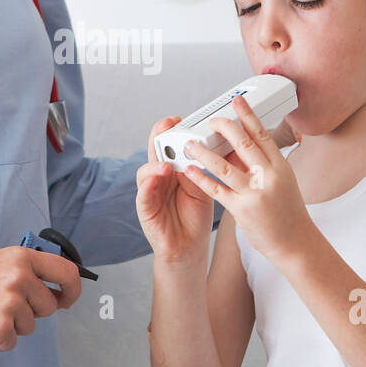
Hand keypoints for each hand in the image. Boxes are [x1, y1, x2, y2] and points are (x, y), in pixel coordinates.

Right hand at [0, 246, 81, 350]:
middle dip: (31, 313)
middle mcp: (20, 278)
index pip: (67, 272)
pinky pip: (10, 343)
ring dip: (11, 326)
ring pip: (29, 327)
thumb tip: (51, 290)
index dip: (72, 290)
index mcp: (21, 258)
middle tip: (2, 307)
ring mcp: (10, 303)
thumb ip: (24, 271)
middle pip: (49, 307)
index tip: (66, 300)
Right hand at [136, 115, 213, 263]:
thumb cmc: (195, 217)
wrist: (188, 247)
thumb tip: (222, 144)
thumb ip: (205, 168)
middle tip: (167, 126)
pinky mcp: (146, 209)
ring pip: (146, 170)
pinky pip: (143, 195)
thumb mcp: (203, 187)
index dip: (172, 131)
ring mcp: (150, 192)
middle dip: (159, 136)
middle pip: (155, 152)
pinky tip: (153, 179)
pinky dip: (147, 185)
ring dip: (155, 162)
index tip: (179, 119)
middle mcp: (160, 177)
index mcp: (174, 170)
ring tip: (166, 161)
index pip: (169, 145)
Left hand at [179, 94, 317, 261]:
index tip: (237, 101)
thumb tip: (244, 144)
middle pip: (244, 144)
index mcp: (281, 166)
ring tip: (189, 144)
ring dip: (204, 152)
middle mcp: (269, 177)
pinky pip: (217, 190)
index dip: (248, 116)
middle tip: (211, 121)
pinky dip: (201, 178)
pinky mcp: (242, 210)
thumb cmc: (288, 212)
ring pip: (224, 166)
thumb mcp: (282, 181)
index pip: (263, 135)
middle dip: (225, 128)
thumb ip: (264, 164)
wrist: (296, 243)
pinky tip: (190, 169)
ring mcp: (255, 193)